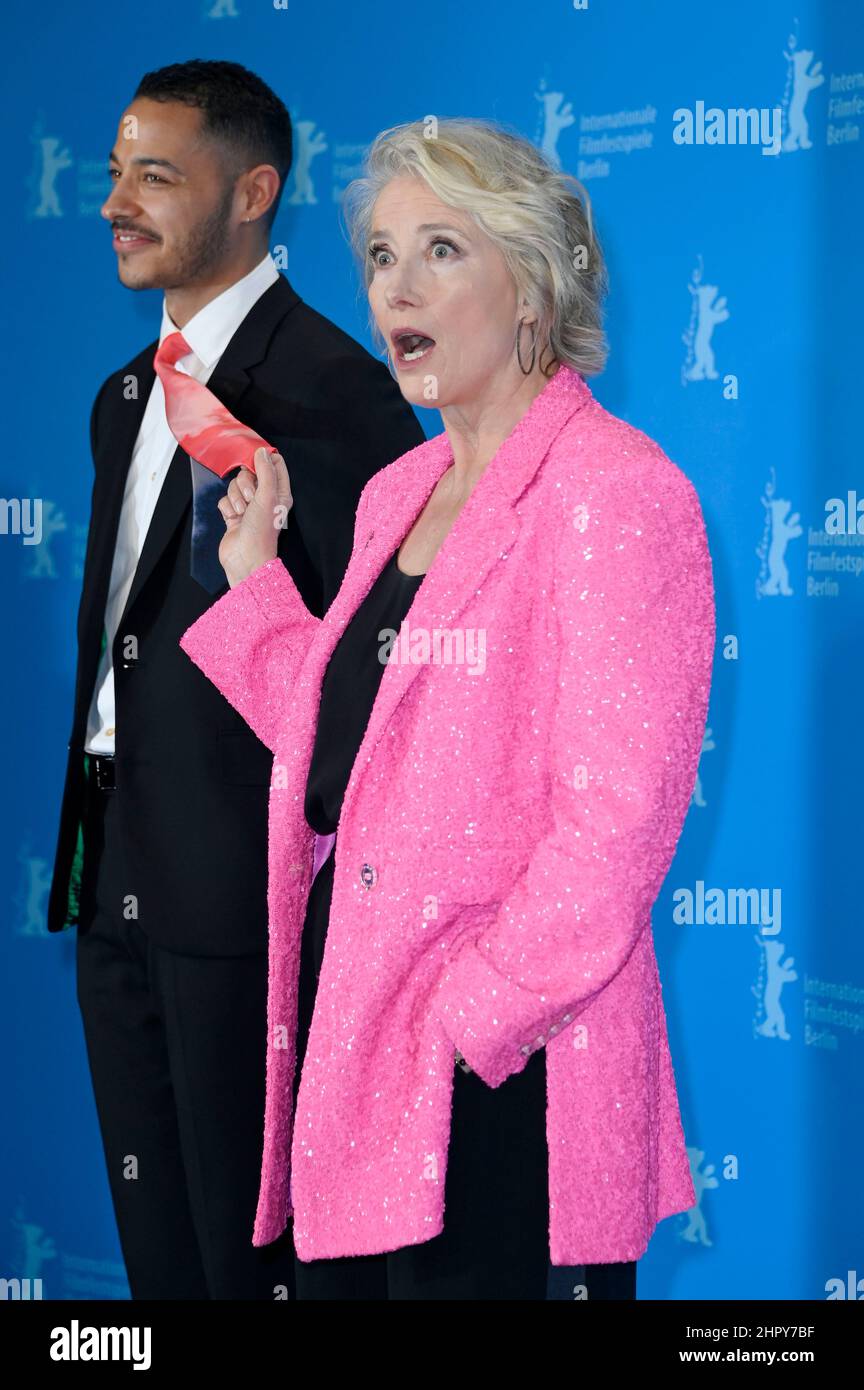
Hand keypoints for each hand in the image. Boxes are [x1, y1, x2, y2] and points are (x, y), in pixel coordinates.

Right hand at [217, 447, 292, 587]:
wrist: (245, 558)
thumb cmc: (261, 532)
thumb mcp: (267, 496)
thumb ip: (265, 471)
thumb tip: (262, 451)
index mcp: (279, 492)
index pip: (275, 464)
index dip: (263, 460)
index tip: (254, 462)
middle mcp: (265, 498)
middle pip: (249, 473)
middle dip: (245, 484)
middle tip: (250, 498)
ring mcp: (248, 506)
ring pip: (235, 486)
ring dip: (235, 497)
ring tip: (242, 512)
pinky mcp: (233, 514)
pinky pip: (225, 499)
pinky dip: (227, 507)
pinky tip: (233, 518)